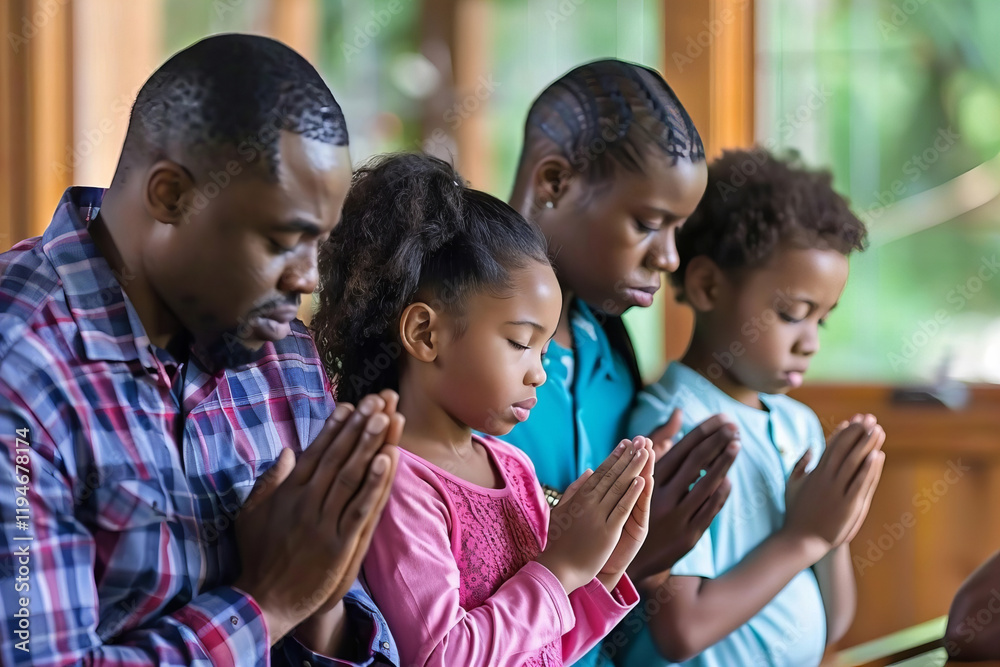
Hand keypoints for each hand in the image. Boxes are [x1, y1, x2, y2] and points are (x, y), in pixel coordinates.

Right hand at [234, 390, 403, 643]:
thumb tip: (287, 451)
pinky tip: (387, 460)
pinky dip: (375, 483)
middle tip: (378, 399)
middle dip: (360, 425)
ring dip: (371, 444)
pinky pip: (360, 508)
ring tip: (388, 417)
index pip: (317, 452)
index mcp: (288, 493)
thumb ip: (270, 481)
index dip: (336, 427)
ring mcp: (322, 523)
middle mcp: (306, 502)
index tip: (352, 405)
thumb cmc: (258, 557)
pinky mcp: (338, 545)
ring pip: (351, 476)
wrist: (263, 602)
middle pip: (338, 456)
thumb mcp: (252, 514)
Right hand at [537, 439, 649, 592]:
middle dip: (628, 457)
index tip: (626, 444)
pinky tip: (641, 481)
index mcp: (580, 497)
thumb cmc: (559, 542)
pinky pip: (622, 508)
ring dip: (633, 468)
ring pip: (619, 487)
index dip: (615, 457)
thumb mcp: (562, 510)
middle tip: (640, 441)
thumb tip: (588, 471)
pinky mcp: (607, 531)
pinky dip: (632, 494)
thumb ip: (575, 490)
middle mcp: (589, 502)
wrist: (558, 569)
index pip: (601, 473)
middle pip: (612, 475)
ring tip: (645, 453)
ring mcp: (598, 516)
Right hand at [627, 414, 739, 583]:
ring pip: (707, 485)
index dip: (703, 432)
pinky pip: (710, 509)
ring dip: (724, 462)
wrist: (631, 561)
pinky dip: (721, 492)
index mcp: (648, 481)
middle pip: (695, 463)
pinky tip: (729, 479)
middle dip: (717, 441)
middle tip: (734, 426)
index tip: (721, 418)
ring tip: (737, 444)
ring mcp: (677, 517)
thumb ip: (657, 454)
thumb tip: (674, 419)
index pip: (681, 449)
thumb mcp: (638, 482)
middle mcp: (661, 497)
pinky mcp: (688, 535)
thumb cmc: (635, 511)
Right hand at [781, 414, 884, 561]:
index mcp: (816, 473)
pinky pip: (860, 484)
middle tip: (870, 419)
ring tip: (878, 430)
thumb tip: (810, 447)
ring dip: (867, 445)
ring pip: (854, 463)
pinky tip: (878, 456)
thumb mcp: (792, 484)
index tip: (855, 420)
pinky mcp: (848, 506)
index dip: (845, 432)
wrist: (801, 539)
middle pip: (845, 450)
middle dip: (858, 433)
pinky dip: (869, 469)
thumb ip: (800, 465)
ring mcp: (837, 492)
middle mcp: (826, 479)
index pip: (832, 446)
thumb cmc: (796, 512)